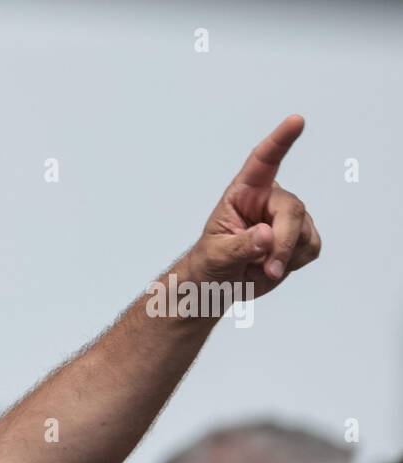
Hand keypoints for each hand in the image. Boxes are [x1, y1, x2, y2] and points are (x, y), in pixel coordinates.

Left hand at [184, 114, 320, 299]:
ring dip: (283, 258)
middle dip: (283, 243)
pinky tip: (272, 266)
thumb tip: (266, 235)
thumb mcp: (216, 256)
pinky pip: (310, 248)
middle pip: (292, 210)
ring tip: (256, 266)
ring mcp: (288, 217)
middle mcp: (269, 199)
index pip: (262, 162)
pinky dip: (292, 263)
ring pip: (304, 233)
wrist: (219, 283)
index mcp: (243, 193)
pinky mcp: (302, 236)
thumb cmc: (211, 262)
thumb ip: (239, 246)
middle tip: (269, 270)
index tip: (297, 121)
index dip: (280, 140)